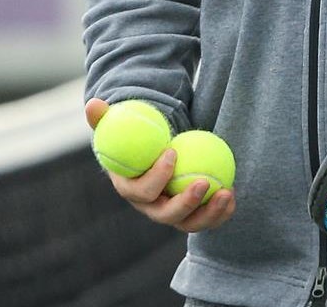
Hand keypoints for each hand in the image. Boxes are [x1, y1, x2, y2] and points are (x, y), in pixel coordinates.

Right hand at [84, 98, 234, 232]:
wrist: (152, 154)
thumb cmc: (135, 137)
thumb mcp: (118, 125)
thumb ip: (104, 117)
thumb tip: (94, 104)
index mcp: (130, 190)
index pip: (141, 191)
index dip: (155, 177)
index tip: (172, 152)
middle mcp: (150, 208)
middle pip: (166, 215)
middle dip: (185, 203)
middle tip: (203, 182)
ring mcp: (171, 214)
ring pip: (189, 223)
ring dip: (209, 213)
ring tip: (226, 193)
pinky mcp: (190, 214)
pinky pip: (206, 217)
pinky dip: (220, 211)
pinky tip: (233, 195)